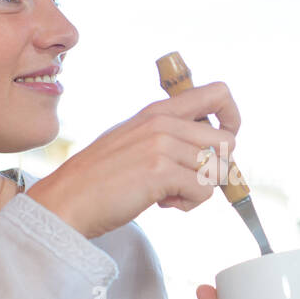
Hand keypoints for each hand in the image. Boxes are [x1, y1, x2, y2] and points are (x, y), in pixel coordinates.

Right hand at [25, 82, 238, 237]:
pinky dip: (189, 204)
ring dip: (200, 189)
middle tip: (187, 180)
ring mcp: (162, 145)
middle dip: (215, 168)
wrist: (66, 201)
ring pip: (219, 169)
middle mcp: (164, 122)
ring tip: (170, 194)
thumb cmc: (99, 179)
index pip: (219, 94)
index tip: (221, 146)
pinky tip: (162, 203)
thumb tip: (211, 150)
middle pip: (227, 141)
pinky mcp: (161, 171)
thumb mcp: (134, 141)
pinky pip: (204, 191)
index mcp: (159, 111)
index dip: (232, 120)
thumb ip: (168, 137)